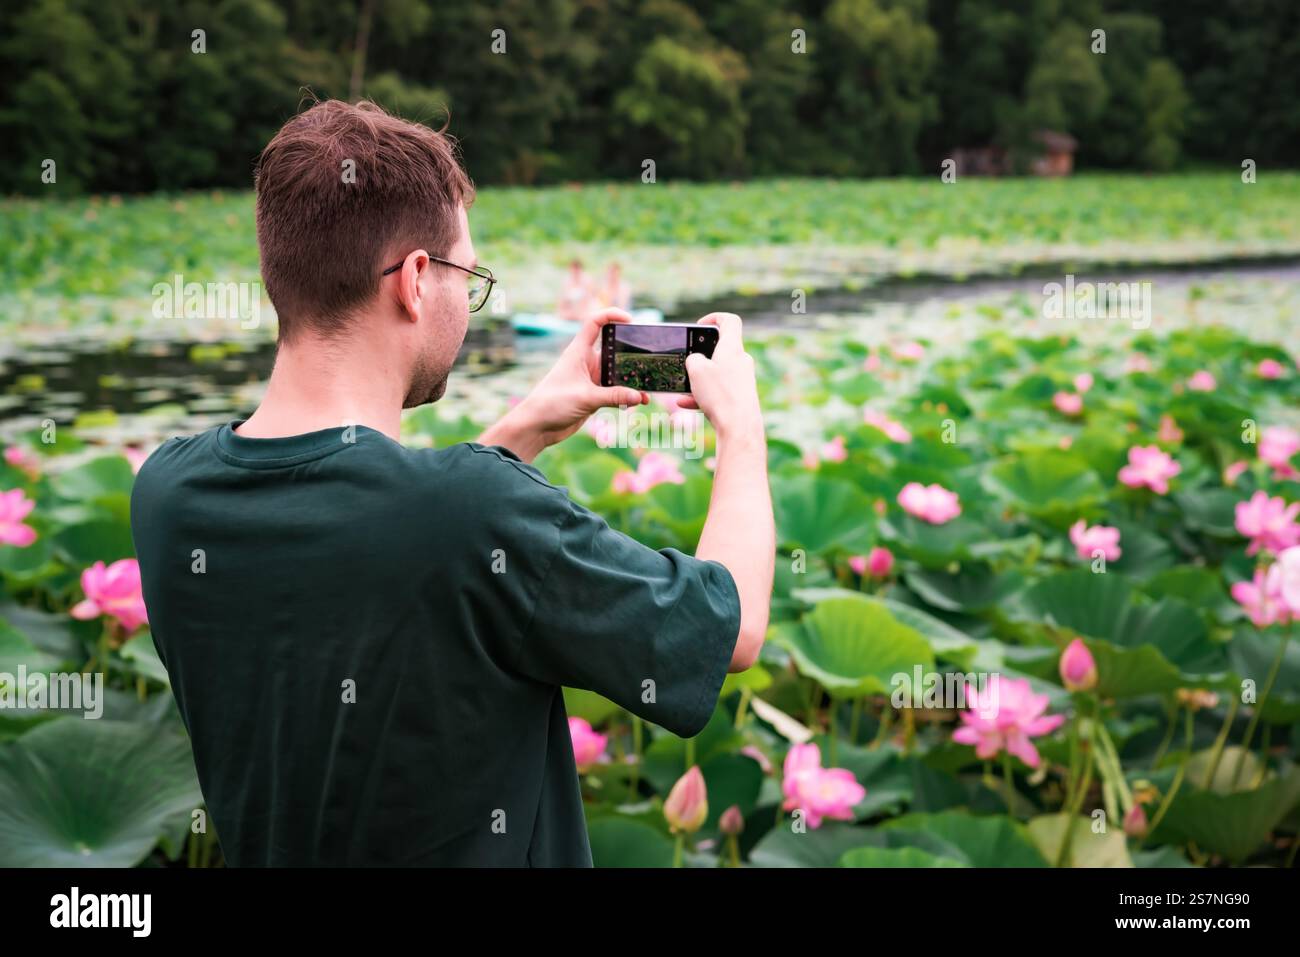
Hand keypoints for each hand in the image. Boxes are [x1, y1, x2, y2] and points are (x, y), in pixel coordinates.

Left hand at [479, 308, 647, 460]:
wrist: (536, 426)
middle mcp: (586, 362)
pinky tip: (638, 402)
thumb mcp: (586, 397)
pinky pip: (615, 392)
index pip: (595, 323)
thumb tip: (640, 396)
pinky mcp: (593, 396)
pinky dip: (626, 396)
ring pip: (617, 374)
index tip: (630, 320)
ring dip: (631, 380)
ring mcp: (591, 379)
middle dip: (631, 354)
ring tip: (648, 388)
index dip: (612, 315)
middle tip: (649, 359)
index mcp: (579, 352)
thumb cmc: (552, 403)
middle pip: (613, 350)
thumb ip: (615, 396)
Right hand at [679, 313, 762, 440]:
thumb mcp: (696, 370)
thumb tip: (695, 361)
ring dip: (699, 378)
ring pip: (717, 373)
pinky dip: (702, 394)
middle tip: (687, 361)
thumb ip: (693, 359)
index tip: (699, 326)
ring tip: (682, 387)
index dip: (714, 318)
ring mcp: (742, 379)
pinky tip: (685, 403)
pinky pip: (718, 390)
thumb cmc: (720, 395)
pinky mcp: (740, 396)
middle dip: (700, 355)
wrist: (739, 427)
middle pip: (721, 349)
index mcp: (732, 348)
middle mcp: (741, 361)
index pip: (729, 321)